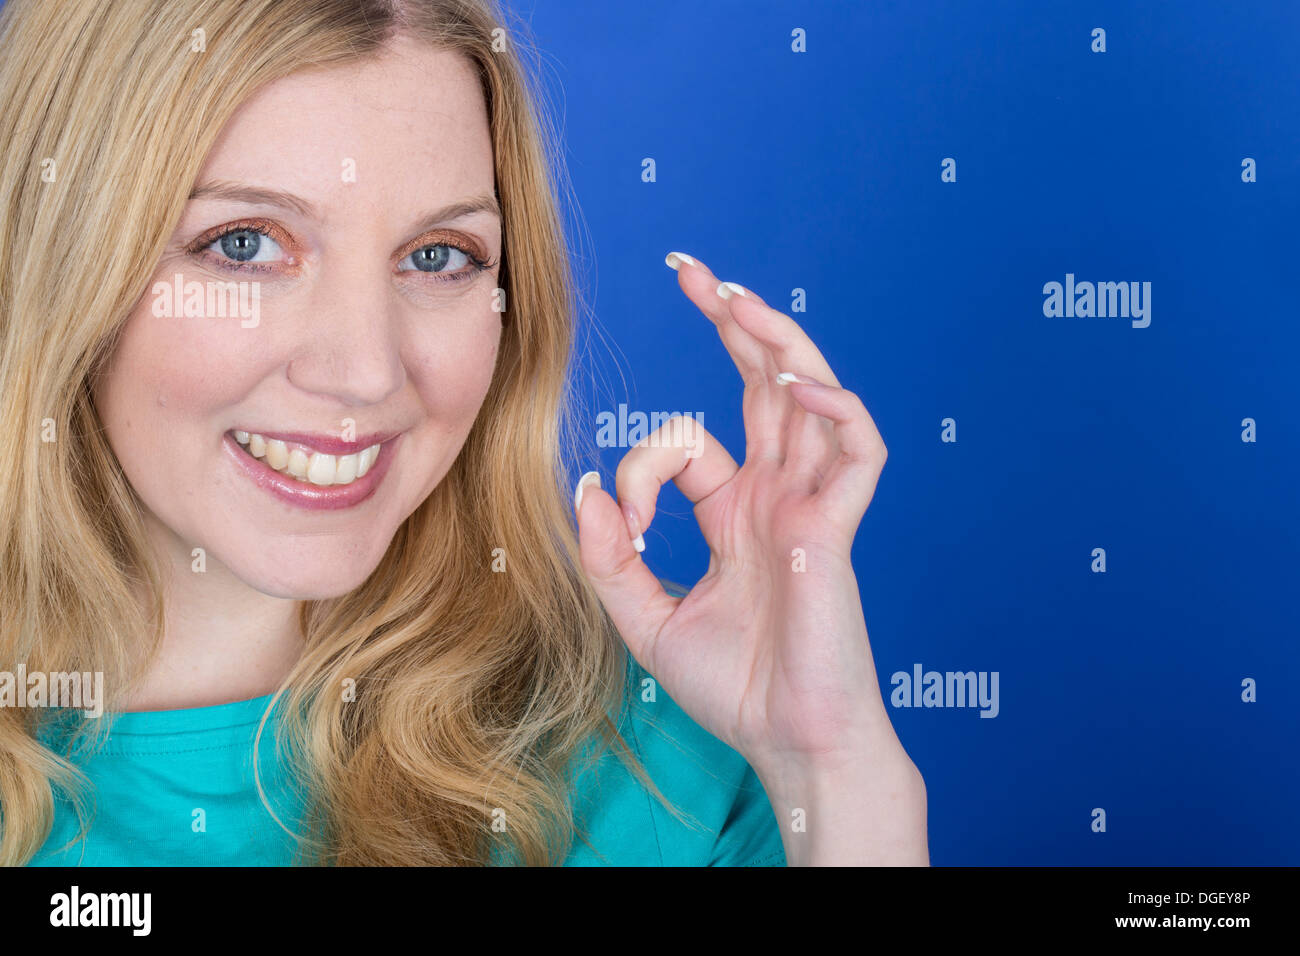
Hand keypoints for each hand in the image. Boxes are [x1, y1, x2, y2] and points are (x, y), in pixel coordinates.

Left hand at [573, 252, 911, 781]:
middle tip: (693, 272)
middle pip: (762, 386)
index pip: (689, 443)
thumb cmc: (730, 686)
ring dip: (778, 341)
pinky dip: (836, 408)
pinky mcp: (839, 527)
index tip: (622, 522)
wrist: (787, 743)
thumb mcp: (644, 617)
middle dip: (732, 324)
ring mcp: (812, 505)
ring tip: (734, 297)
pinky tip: (795, 382)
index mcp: (736, 511)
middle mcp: (777, 495)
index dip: (643, 468)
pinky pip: (858, 448)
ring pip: (811, 396)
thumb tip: (587, 482)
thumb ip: (611, 554)